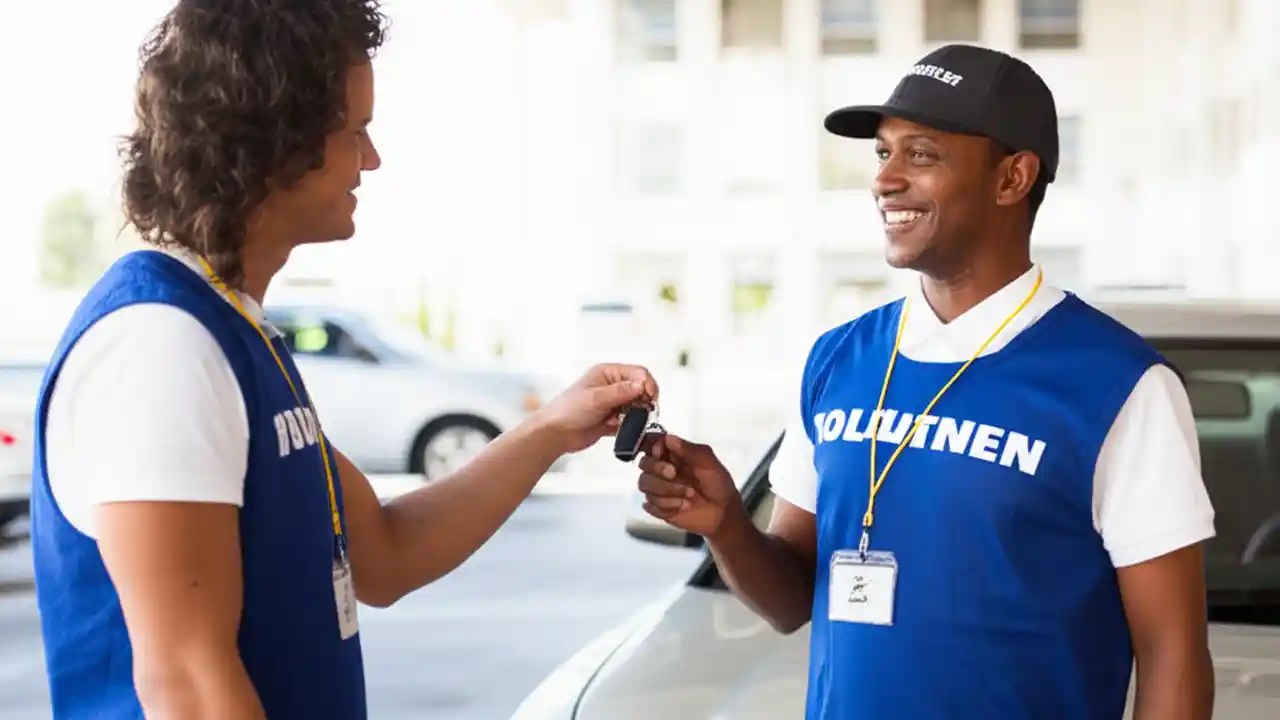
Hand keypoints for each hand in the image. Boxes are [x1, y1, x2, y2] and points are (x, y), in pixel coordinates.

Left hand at [535, 363, 658, 453]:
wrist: (555, 434)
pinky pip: (631, 420)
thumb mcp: (596, 398)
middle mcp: (613, 385)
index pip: (638, 373)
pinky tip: (619, 428)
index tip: (650, 399)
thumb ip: (620, 392)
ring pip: (638, 406)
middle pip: (641, 389)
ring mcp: (614, 402)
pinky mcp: (613, 419)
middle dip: (645, 401)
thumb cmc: (569, 410)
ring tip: (627, 421)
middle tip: (642, 413)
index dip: (648, 384)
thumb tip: (642, 385)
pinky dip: (631, 425)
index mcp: (608, 373)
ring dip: (637, 414)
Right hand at [637, 433, 744, 539]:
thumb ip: (690, 450)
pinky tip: (684, 506)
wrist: (724, 512)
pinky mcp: (659, 508)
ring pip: (644, 484)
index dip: (652, 447)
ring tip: (689, 495)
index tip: (660, 452)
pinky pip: (650, 505)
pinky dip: (667, 506)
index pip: (652, 444)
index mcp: (673, 455)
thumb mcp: (709, 463)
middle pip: (644, 464)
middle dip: (657, 468)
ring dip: (667, 490)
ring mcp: (659, 489)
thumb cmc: (718, 483)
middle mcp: (662, 470)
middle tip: (674, 473)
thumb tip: (668, 438)